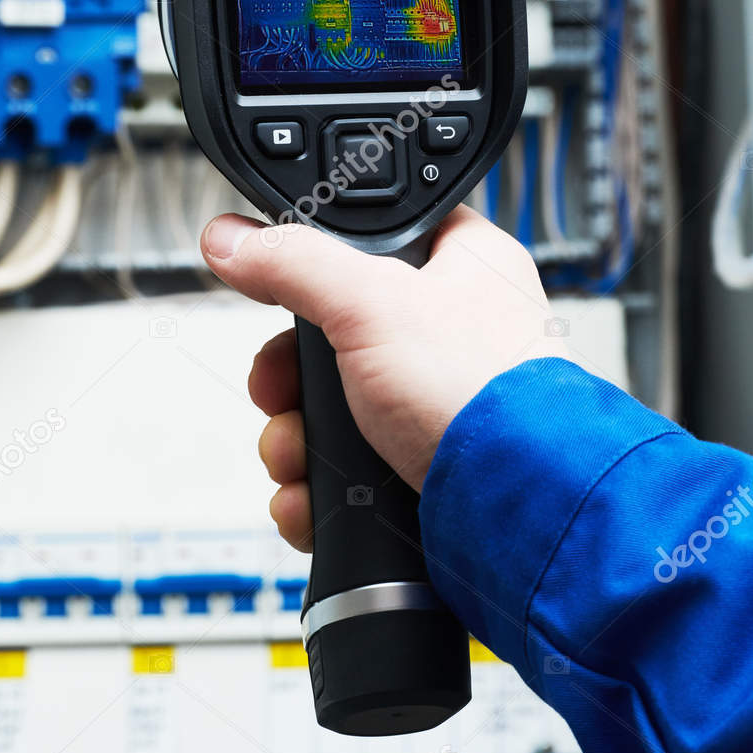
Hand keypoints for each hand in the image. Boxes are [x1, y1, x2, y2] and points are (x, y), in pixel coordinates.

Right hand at [200, 206, 565, 550]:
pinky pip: (344, 472)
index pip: (375, 244)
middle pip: (333, 340)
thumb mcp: (372, 302)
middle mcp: (452, 336)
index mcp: (462, 268)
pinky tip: (309, 497)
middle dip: (289, 382)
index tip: (280, 294)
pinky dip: (315, 488)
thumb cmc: (485, 395)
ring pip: (330, 411)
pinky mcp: (419, 469)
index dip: (318, 268)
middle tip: (278, 393)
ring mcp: (435, 407)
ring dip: (293, 440)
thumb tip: (231, 239)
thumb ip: (294, 262)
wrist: (520, 513)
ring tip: (295, 458)